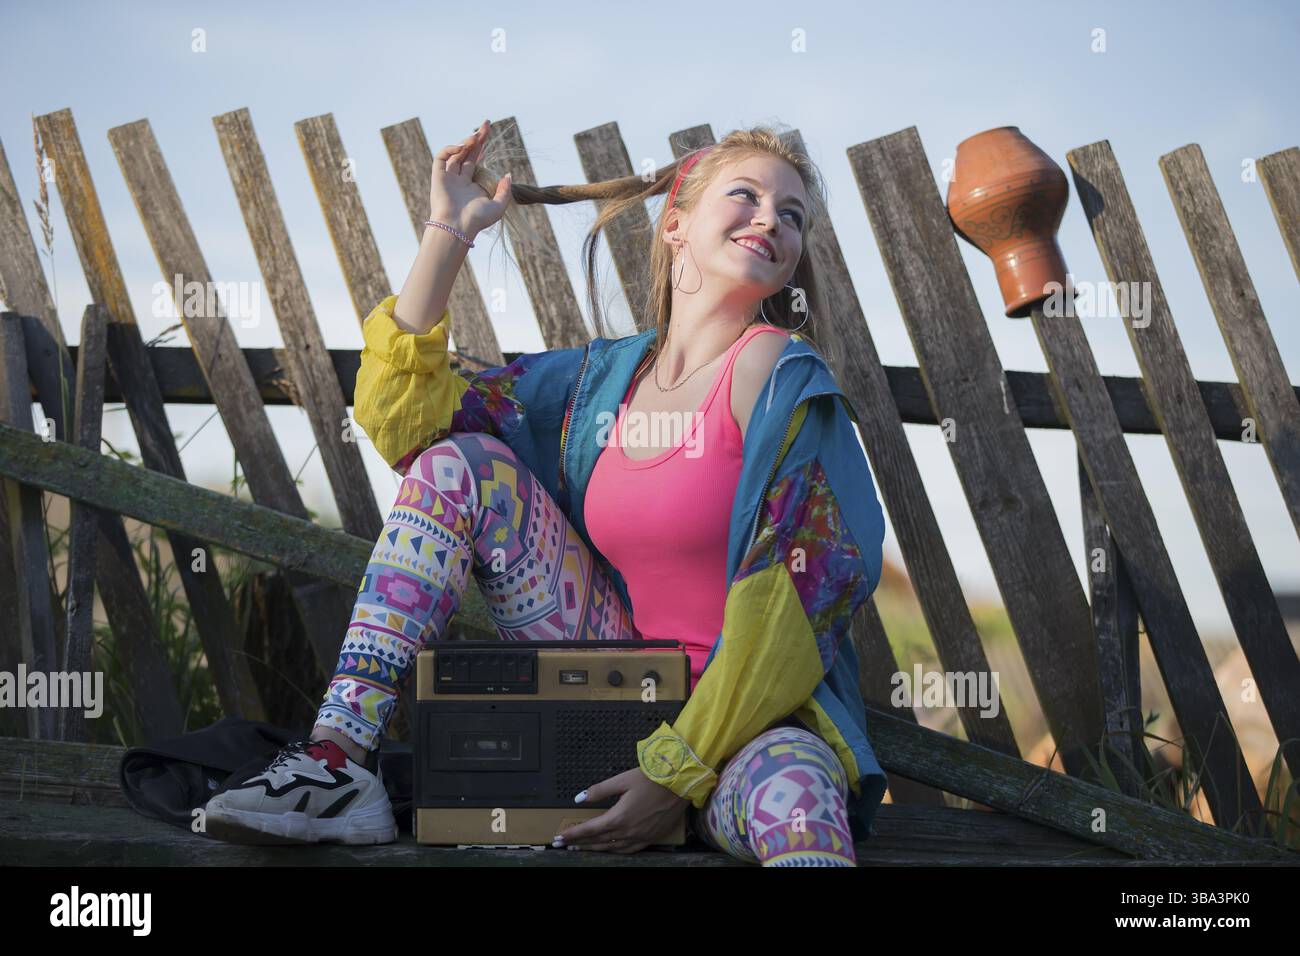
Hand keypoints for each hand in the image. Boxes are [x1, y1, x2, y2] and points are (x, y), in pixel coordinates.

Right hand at [429, 119, 512, 237]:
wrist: (457, 226)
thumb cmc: (477, 219)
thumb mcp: (498, 206)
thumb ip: (504, 190)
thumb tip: (508, 174)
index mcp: (473, 186)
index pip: (477, 162)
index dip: (483, 148)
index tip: (489, 135)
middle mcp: (460, 180)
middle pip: (468, 154)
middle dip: (477, 139)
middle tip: (486, 124)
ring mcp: (449, 178)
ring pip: (456, 153)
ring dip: (466, 143)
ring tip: (476, 136)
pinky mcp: (438, 176)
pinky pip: (442, 157)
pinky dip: (451, 149)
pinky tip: (462, 147)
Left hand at [555, 767, 690, 853]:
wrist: (680, 783)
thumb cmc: (652, 778)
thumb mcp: (622, 780)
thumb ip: (599, 790)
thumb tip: (579, 798)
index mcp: (619, 817)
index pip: (590, 829)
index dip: (573, 834)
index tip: (558, 838)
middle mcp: (628, 831)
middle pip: (598, 841)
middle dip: (579, 843)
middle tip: (564, 844)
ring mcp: (640, 837)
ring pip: (612, 849)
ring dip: (595, 848)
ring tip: (581, 848)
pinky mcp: (651, 839)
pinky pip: (628, 851)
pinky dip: (615, 851)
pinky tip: (609, 850)